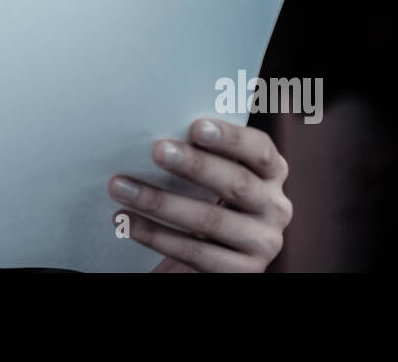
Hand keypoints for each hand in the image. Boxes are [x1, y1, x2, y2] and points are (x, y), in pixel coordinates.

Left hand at [109, 117, 291, 271]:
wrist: (212, 254)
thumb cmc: (207, 197)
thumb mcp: (216, 174)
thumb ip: (202, 151)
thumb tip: (157, 125)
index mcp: (272, 173)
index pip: (260, 150)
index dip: (231, 138)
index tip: (196, 127)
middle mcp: (275, 207)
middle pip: (237, 183)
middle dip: (194, 165)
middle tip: (157, 151)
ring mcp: (262, 243)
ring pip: (210, 219)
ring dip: (160, 201)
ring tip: (121, 186)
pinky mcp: (241, 272)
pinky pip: (194, 252)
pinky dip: (155, 235)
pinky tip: (127, 220)